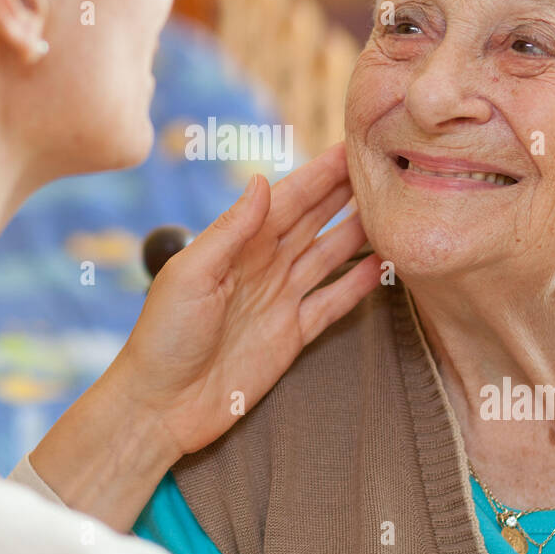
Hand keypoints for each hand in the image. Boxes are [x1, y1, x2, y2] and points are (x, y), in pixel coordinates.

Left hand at [108, 141, 382, 456]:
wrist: (161, 406)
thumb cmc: (162, 337)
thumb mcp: (190, 274)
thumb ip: (230, 230)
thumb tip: (261, 181)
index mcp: (236, 246)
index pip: (287, 200)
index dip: (319, 174)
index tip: (350, 147)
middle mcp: (263, 266)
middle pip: (313, 220)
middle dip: (345, 192)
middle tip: (385, 165)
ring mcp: (281, 299)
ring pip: (329, 256)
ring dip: (358, 231)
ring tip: (393, 207)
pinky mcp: (293, 336)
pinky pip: (332, 303)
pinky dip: (357, 285)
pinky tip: (382, 264)